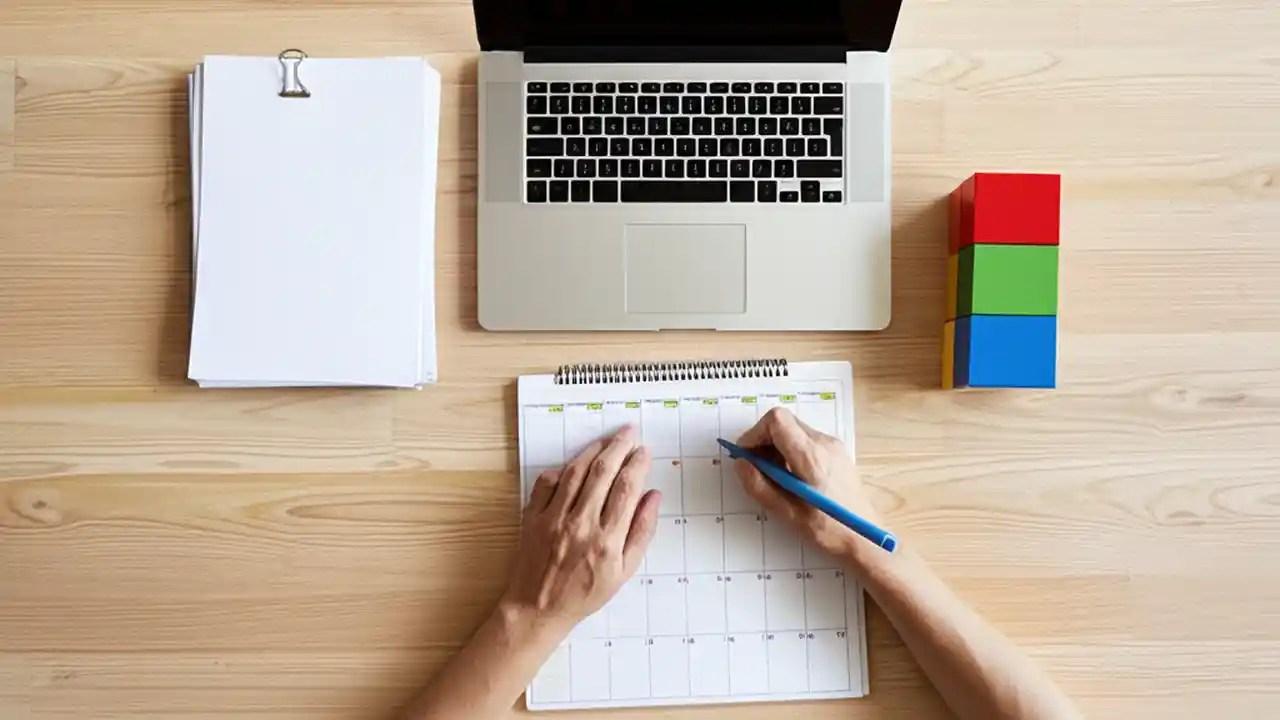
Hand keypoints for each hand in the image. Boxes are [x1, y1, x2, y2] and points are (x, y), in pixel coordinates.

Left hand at [500, 425, 659, 631]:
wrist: (537, 609)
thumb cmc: (583, 594)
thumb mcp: (624, 571)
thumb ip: (642, 532)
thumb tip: (653, 497)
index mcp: (607, 539)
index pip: (627, 488)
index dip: (637, 463)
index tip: (644, 451)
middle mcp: (581, 524)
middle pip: (603, 472)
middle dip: (619, 446)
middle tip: (628, 433)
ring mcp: (554, 518)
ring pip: (576, 471)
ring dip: (593, 451)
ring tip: (606, 440)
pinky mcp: (533, 517)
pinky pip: (546, 483)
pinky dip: (560, 470)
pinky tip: (573, 465)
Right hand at [734, 407, 882, 561]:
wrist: (866, 539)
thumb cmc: (829, 530)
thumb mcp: (787, 513)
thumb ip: (759, 486)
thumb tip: (741, 464)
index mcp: (811, 456)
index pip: (777, 420)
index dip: (755, 434)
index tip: (747, 455)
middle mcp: (824, 444)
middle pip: (784, 422)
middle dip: (764, 441)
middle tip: (757, 469)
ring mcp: (833, 447)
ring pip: (794, 431)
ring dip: (777, 448)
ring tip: (776, 479)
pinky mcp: (837, 454)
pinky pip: (806, 442)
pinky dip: (791, 453)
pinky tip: (792, 479)